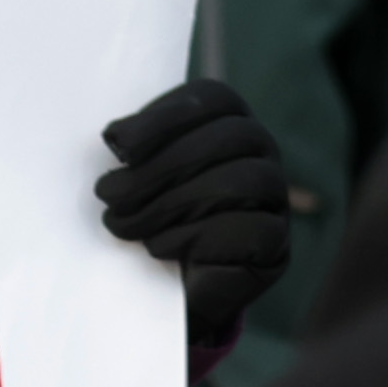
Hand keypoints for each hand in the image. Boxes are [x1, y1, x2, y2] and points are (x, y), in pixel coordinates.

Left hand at [97, 78, 293, 349]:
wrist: (171, 287)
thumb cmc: (152, 216)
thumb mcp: (138, 174)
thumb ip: (136, 147)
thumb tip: (117, 138)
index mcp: (232, 121)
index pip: (214, 98)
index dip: (165, 116)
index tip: (118, 146)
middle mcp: (263, 153)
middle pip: (229, 137)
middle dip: (161, 166)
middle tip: (109, 194)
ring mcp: (277, 197)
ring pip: (239, 181)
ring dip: (170, 203)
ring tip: (124, 224)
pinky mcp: (278, 244)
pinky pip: (248, 229)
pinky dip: (193, 238)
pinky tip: (158, 247)